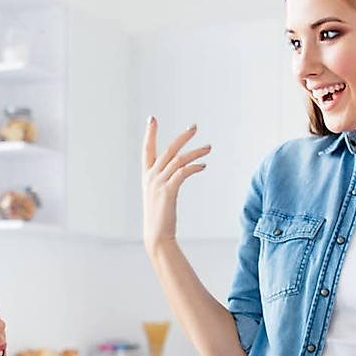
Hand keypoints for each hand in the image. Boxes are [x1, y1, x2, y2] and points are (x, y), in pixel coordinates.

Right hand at [141, 118, 210, 255]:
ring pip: (178, 160)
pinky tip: (203, 166)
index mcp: (146, 176)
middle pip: (168, 150)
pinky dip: (194, 167)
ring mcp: (158, 183)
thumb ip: (165, 181)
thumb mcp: (159, 196)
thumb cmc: (160, 218)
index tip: (152, 119)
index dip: (149, 134)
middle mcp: (151, 176)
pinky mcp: (168, 190)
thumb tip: (178, 171)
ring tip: (208, 147)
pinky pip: (183, 172)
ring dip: (195, 152)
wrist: (157, 235)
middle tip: (194, 127)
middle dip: (182, 137)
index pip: (146, 150)